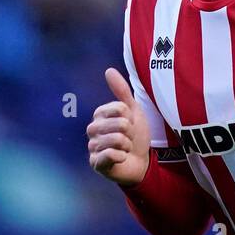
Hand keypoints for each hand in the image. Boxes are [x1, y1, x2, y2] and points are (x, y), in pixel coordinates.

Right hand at [86, 68, 150, 186]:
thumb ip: (122, 92)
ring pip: (116, 140)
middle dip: (131, 134)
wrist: (142, 164)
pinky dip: (122, 157)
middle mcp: (92, 129)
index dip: (131, 118)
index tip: (130, 126)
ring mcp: (92, 146)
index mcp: (99, 115)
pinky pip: (111, 155)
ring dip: (128, 146)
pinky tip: (121, 158)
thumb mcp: (133, 112)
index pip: (120, 108)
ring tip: (126, 149)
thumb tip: (109, 70)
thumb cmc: (136, 138)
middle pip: (120, 124)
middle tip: (128, 140)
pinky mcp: (95, 163)